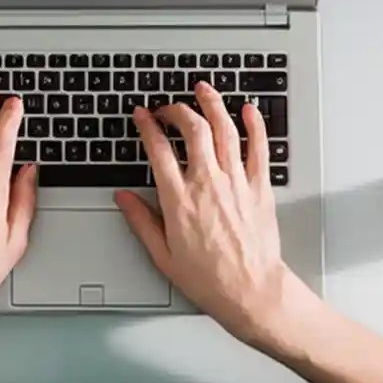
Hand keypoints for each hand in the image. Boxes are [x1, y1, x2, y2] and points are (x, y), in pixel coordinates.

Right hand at [114, 82, 313, 344]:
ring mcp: (236, 183)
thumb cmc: (209, 279)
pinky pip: (259, 147)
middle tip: (169, 107)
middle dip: (177, 110)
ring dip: (213, 104)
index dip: (147, 126)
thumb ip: (141, 221)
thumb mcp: (162, 255)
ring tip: (203, 90)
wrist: (251, 292)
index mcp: (179, 200)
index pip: (158, 149)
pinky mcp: (260, 187)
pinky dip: (254, 124)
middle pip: (192, 130)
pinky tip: (249, 110)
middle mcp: (207, 184)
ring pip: (225, 130)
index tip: (142, 115)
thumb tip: (123, 198)